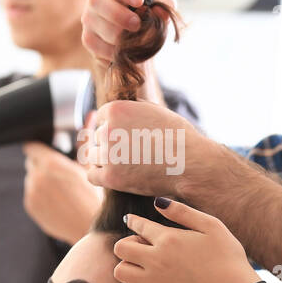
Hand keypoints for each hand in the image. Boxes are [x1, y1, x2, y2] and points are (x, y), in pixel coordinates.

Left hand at [22, 141, 102, 243]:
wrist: (89, 226)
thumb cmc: (94, 196)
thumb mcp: (90, 166)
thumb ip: (85, 140)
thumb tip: (90, 117)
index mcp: (51, 163)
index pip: (31, 146)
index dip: (39, 148)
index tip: (45, 151)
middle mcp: (38, 177)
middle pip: (31, 162)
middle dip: (41, 164)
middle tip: (58, 172)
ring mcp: (32, 193)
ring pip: (31, 178)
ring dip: (40, 179)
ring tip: (59, 188)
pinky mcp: (30, 206)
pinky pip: (31, 193)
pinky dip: (39, 194)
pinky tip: (56, 199)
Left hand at [80, 99, 203, 196]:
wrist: (190, 163)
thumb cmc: (177, 136)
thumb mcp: (154, 110)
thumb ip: (132, 107)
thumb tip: (119, 105)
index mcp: (116, 109)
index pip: (101, 118)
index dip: (112, 128)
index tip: (125, 137)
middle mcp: (108, 129)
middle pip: (97, 138)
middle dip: (109, 145)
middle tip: (128, 154)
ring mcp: (108, 154)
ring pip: (92, 156)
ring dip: (104, 161)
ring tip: (125, 165)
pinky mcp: (110, 177)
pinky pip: (92, 175)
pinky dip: (100, 176)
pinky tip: (115, 176)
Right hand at [81, 0, 173, 105]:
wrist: (134, 44)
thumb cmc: (144, 18)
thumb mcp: (157, 8)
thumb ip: (164, 5)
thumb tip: (162, 12)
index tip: (140, 1)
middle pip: (98, 1)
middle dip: (119, 15)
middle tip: (137, 25)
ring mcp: (89, 18)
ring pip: (97, 25)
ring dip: (118, 36)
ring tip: (133, 42)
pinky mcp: (87, 38)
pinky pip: (96, 45)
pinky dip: (112, 51)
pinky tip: (122, 52)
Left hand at [112, 197, 257, 282]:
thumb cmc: (227, 257)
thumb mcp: (211, 226)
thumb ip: (182, 212)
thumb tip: (158, 202)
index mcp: (168, 239)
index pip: (137, 225)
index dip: (134, 221)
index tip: (134, 221)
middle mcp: (156, 260)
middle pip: (120, 248)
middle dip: (128, 243)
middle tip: (143, 245)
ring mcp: (155, 282)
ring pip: (120, 272)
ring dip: (127, 265)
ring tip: (143, 263)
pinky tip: (146, 280)